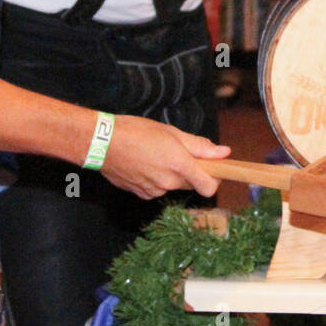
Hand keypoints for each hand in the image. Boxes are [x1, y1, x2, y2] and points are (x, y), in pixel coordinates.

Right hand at [101, 116, 228, 198]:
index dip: (215, 178)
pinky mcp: (140, 194)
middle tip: (179, 152)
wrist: (101, 142)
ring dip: (172, 174)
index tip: (212, 167)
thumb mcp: (172, 132)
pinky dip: (156, 179)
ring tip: (157, 154)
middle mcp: (168, 183)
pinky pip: (157, 189)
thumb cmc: (136, 131)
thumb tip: (224, 152)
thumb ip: (200, 146)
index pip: (209, 187)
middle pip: (191, 184)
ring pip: (173, 186)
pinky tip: (145, 163)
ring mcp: (153, 191)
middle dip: (191, 171)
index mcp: (179, 166)